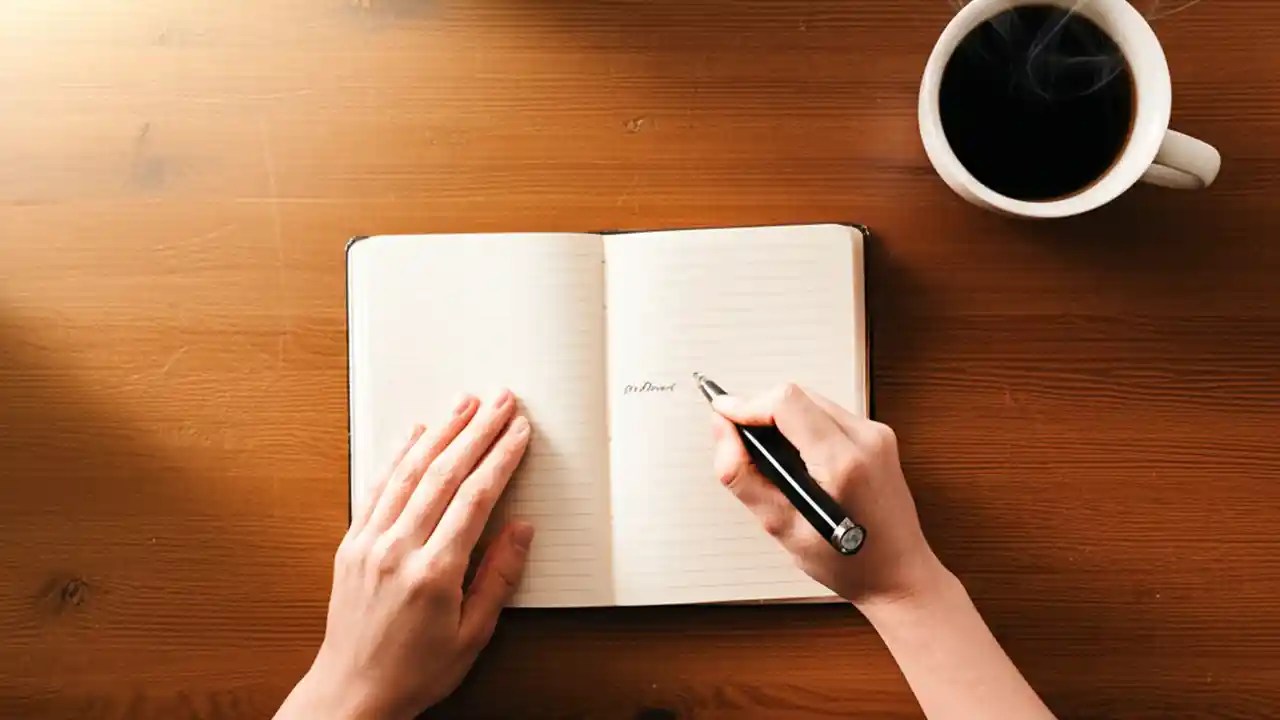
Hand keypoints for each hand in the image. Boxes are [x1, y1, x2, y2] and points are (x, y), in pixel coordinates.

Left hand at [276, 390, 534, 719]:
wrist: (352, 693)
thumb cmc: (416, 671)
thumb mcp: (473, 635)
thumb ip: (498, 577)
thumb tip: (521, 528)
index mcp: (433, 573)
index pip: (475, 498)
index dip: (501, 458)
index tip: (519, 431)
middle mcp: (397, 550)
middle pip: (444, 473)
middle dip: (477, 431)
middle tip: (501, 401)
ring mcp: (369, 543)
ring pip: (409, 472)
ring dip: (441, 432)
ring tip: (465, 402)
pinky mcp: (351, 543)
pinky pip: (377, 488)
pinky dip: (398, 455)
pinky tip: (416, 432)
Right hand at [711, 383, 945, 606]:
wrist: (898, 574)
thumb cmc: (850, 562)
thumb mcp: (780, 527)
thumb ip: (742, 475)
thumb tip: (722, 432)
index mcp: (844, 462)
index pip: (786, 402)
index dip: (746, 404)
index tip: (723, 414)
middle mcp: (866, 439)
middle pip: (796, 396)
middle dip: (760, 413)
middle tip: (742, 445)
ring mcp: (876, 434)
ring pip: (810, 401)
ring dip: (781, 420)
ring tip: (770, 460)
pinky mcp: (878, 436)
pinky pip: (827, 414)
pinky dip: (802, 428)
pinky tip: (797, 461)